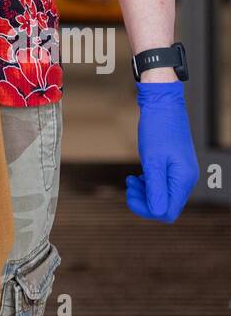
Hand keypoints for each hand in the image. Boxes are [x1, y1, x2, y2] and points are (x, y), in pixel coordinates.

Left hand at [127, 81, 198, 222]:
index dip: (146, 210)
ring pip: (164, 196)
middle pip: (166, 206)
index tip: (130, 193)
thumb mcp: (152, 161)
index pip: (167, 212)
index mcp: (183, 180)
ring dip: (145, 193)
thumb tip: (158, 213)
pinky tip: (139, 176)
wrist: (162, 103)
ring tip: (131, 179)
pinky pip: (164, 185)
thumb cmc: (157, 129)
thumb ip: (155, 189)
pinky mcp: (176, 165)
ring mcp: (182, 172)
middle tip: (129, 184)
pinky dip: (150, 184)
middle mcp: (186, 179)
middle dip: (144, 200)